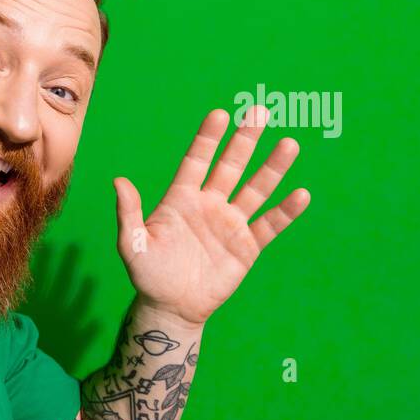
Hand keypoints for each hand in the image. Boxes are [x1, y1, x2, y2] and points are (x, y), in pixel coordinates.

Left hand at [112, 105, 309, 327]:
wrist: (171, 307)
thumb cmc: (148, 275)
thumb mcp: (132, 244)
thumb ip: (129, 213)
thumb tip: (119, 181)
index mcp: (181, 199)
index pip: (197, 162)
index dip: (207, 140)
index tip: (219, 114)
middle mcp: (209, 205)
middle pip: (231, 166)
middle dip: (244, 140)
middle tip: (259, 112)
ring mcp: (230, 223)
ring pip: (256, 189)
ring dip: (272, 168)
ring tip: (289, 144)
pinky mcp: (247, 246)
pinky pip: (270, 224)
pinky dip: (285, 211)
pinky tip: (301, 194)